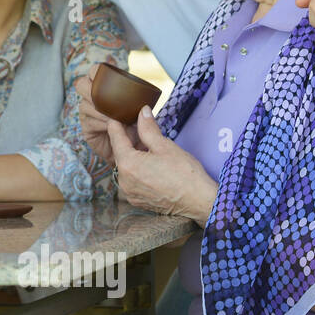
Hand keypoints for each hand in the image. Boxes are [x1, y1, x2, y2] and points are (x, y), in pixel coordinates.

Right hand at [74, 64, 134, 166]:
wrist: (132, 148)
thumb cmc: (136, 126)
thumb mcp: (139, 111)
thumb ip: (139, 105)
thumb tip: (144, 107)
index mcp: (103, 88)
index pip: (93, 72)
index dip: (96, 71)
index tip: (106, 75)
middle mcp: (91, 98)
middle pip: (81, 85)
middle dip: (93, 90)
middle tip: (107, 98)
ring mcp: (86, 112)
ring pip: (86, 105)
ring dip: (101, 111)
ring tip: (115, 117)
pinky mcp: (86, 128)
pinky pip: (89, 121)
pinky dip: (101, 123)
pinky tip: (111, 126)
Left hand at [109, 108, 216, 223]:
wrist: (198, 201)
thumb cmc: (185, 173)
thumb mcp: (165, 146)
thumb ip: (148, 128)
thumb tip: (142, 112)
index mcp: (128, 164)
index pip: (115, 138)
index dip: (116, 125)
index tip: (117, 117)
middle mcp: (123, 180)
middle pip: (119, 154)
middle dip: (126, 142)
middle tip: (136, 130)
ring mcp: (129, 192)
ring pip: (124, 168)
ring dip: (132, 157)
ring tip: (146, 149)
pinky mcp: (136, 200)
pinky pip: (130, 181)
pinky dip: (136, 172)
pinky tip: (149, 166)